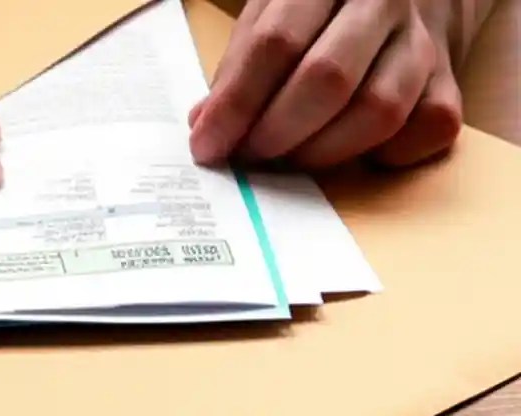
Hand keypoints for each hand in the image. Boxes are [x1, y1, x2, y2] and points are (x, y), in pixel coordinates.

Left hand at [188, 0, 465, 169]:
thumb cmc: (319, 12)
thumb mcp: (271, 13)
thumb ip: (239, 65)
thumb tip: (206, 124)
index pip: (275, 42)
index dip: (235, 103)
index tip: (207, 146)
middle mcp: (383, 1)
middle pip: (328, 79)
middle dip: (277, 132)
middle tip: (248, 155)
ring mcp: (424, 41)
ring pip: (378, 111)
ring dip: (322, 151)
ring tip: (288, 158)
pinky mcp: (450, 81)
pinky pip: (427, 129)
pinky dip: (384, 155)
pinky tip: (351, 153)